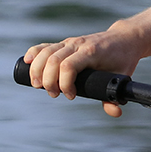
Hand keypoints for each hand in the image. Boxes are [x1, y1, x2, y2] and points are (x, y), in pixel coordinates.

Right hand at [23, 26, 144, 116]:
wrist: (124, 38)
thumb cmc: (122, 59)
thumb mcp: (122, 77)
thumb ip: (115, 97)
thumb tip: (114, 113)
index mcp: (91, 52)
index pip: (68, 66)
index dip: (64, 84)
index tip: (71, 96)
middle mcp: (78, 44)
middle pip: (53, 60)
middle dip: (48, 81)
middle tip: (54, 95)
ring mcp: (70, 42)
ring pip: (46, 52)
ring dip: (37, 70)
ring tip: (38, 86)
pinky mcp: (65, 43)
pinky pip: (45, 46)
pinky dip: (34, 53)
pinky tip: (27, 62)